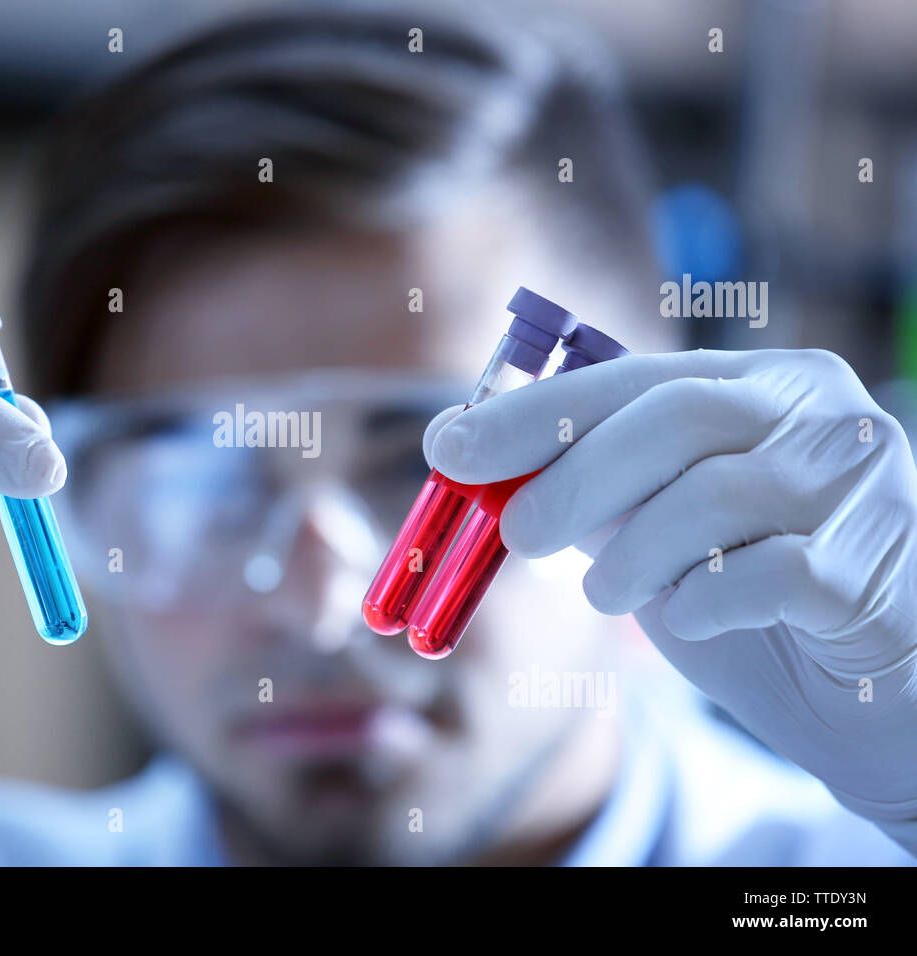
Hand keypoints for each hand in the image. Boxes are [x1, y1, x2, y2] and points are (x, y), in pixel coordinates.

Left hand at [428, 348, 916, 850]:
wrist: (863, 685)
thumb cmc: (745, 594)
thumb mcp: (652, 526)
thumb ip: (582, 485)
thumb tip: (459, 450)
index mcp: (761, 384)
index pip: (632, 378)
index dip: (532, 413)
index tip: (449, 449)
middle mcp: (821, 415)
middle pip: (675, 419)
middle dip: (573, 480)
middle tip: (517, 536)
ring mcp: (864, 485)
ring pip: (714, 496)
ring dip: (632, 556)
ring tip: (609, 592)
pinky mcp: (877, 568)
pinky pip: (768, 575)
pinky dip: (703, 602)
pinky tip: (692, 616)